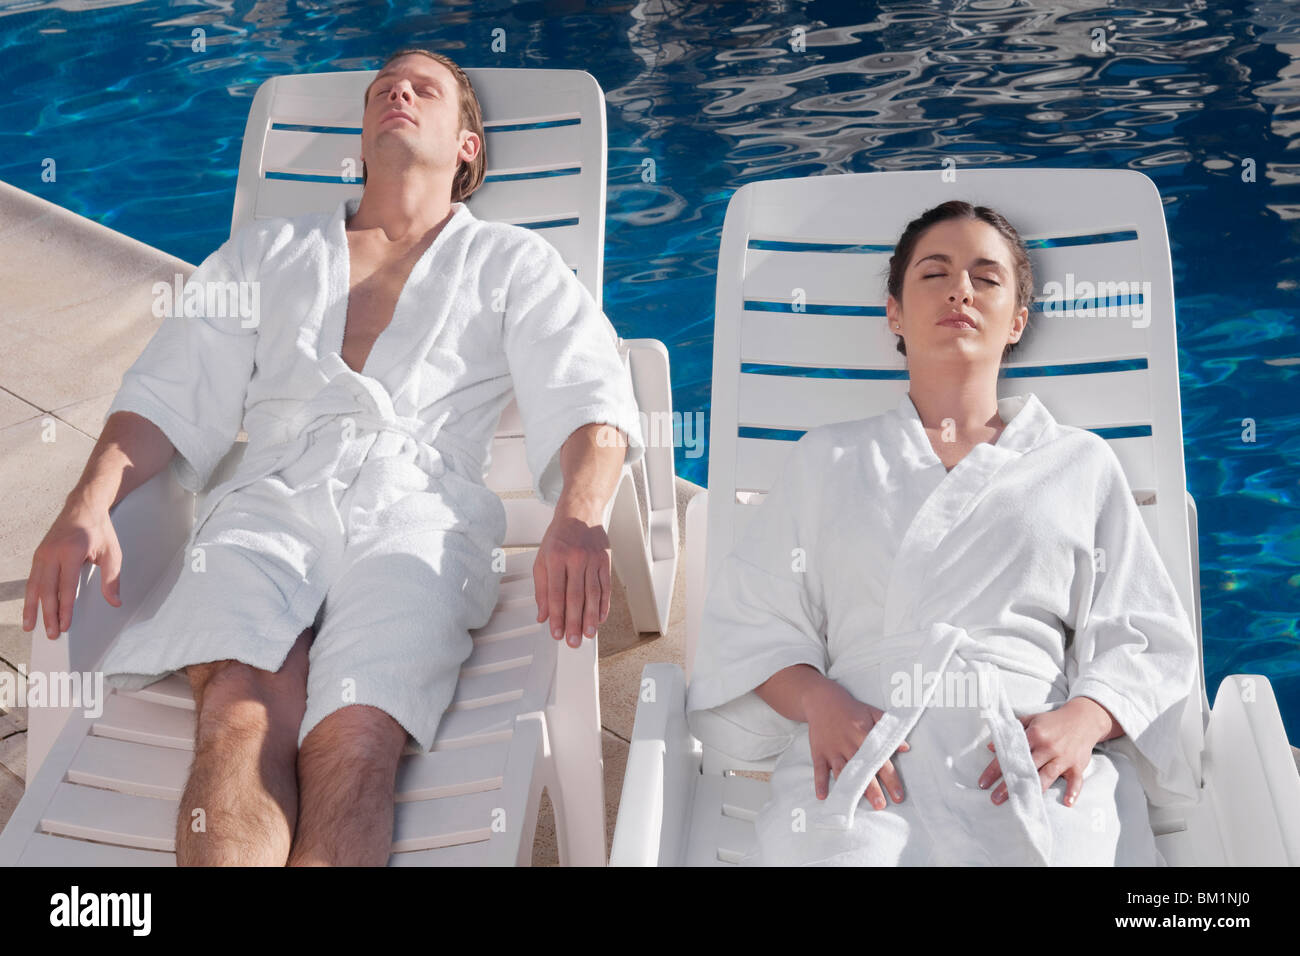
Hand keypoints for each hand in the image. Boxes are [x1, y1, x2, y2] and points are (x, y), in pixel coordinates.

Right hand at [23, 498, 122, 639]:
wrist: (83, 507)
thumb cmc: (99, 530)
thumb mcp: (112, 553)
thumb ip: (112, 578)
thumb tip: (115, 602)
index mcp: (71, 552)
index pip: (66, 587)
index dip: (65, 609)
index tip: (65, 625)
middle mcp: (52, 553)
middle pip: (47, 590)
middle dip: (49, 614)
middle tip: (51, 634)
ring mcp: (42, 553)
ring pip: (35, 586)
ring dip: (33, 609)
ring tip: (32, 627)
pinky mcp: (38, 555)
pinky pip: (32, 579)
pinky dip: (29, 596)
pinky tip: (29, 610)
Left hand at [533, 504, 611, 647]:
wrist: (580, 513)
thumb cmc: (559, 537)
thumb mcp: (542, 559)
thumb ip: (542, 589)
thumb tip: (543, 615)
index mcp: (555, 558)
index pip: (556, 593)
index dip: (556, 616)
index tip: (556, 633)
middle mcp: (575, 559)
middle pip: (575, 597)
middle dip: (574, 622)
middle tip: (574, 641)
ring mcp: (592, 560)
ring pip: (592, 594)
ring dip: (591, 617)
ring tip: (588, 634)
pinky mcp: (605, 561)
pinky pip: (605, 587)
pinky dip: (603, 604)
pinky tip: (600, 617)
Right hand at [803, 680, 909, 809]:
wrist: (822, 699)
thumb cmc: (850, 708)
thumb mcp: (872, 712)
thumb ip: (889, 729)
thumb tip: (906, 747)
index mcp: (864, 734)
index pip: (881, 760)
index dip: (891, 779)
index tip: (899, 795)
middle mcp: (849, 743)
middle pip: (862, 769)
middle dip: (872, 788)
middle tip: (880, 806)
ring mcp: (833, 749)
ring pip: (843, 771)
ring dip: (850, 788)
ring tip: (856, 804)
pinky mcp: (819, 752)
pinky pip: (819, 769)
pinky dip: (820, 782)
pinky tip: (823, 797)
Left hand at [978, 697, 1113, 806]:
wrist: (1083, 718)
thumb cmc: (1053, 722)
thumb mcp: (1031, 720)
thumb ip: (1011, 732)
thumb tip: (991, 747)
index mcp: (1034, 735)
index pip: (1010, 753)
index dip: (995, 768)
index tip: (984, 782)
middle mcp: (1048, 747)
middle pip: (1026, 768)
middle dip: (1010, 784)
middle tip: (995, 798)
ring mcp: (1063, 757)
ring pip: (1047, 776)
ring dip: (1033, 791)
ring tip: (1020, 804)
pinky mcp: (1077, 765)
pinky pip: (1075, 780)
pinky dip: (1072, 791)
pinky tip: (1067, 802)